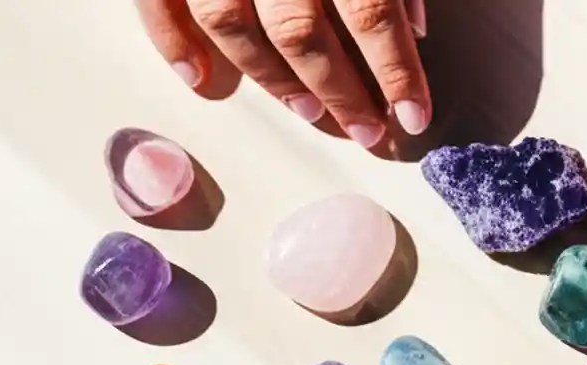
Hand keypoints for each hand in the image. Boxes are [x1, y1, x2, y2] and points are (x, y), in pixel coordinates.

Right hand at [135, 0, 430, 146]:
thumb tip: (411, 27)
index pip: (369, 9)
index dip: (395, 70)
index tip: (414, 117)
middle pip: (299, 31)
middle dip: (338, 92)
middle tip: (366, 131)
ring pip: (231, 24)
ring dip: (270, 80)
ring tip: (308, 114)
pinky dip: (172, 42)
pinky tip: (203, 83)